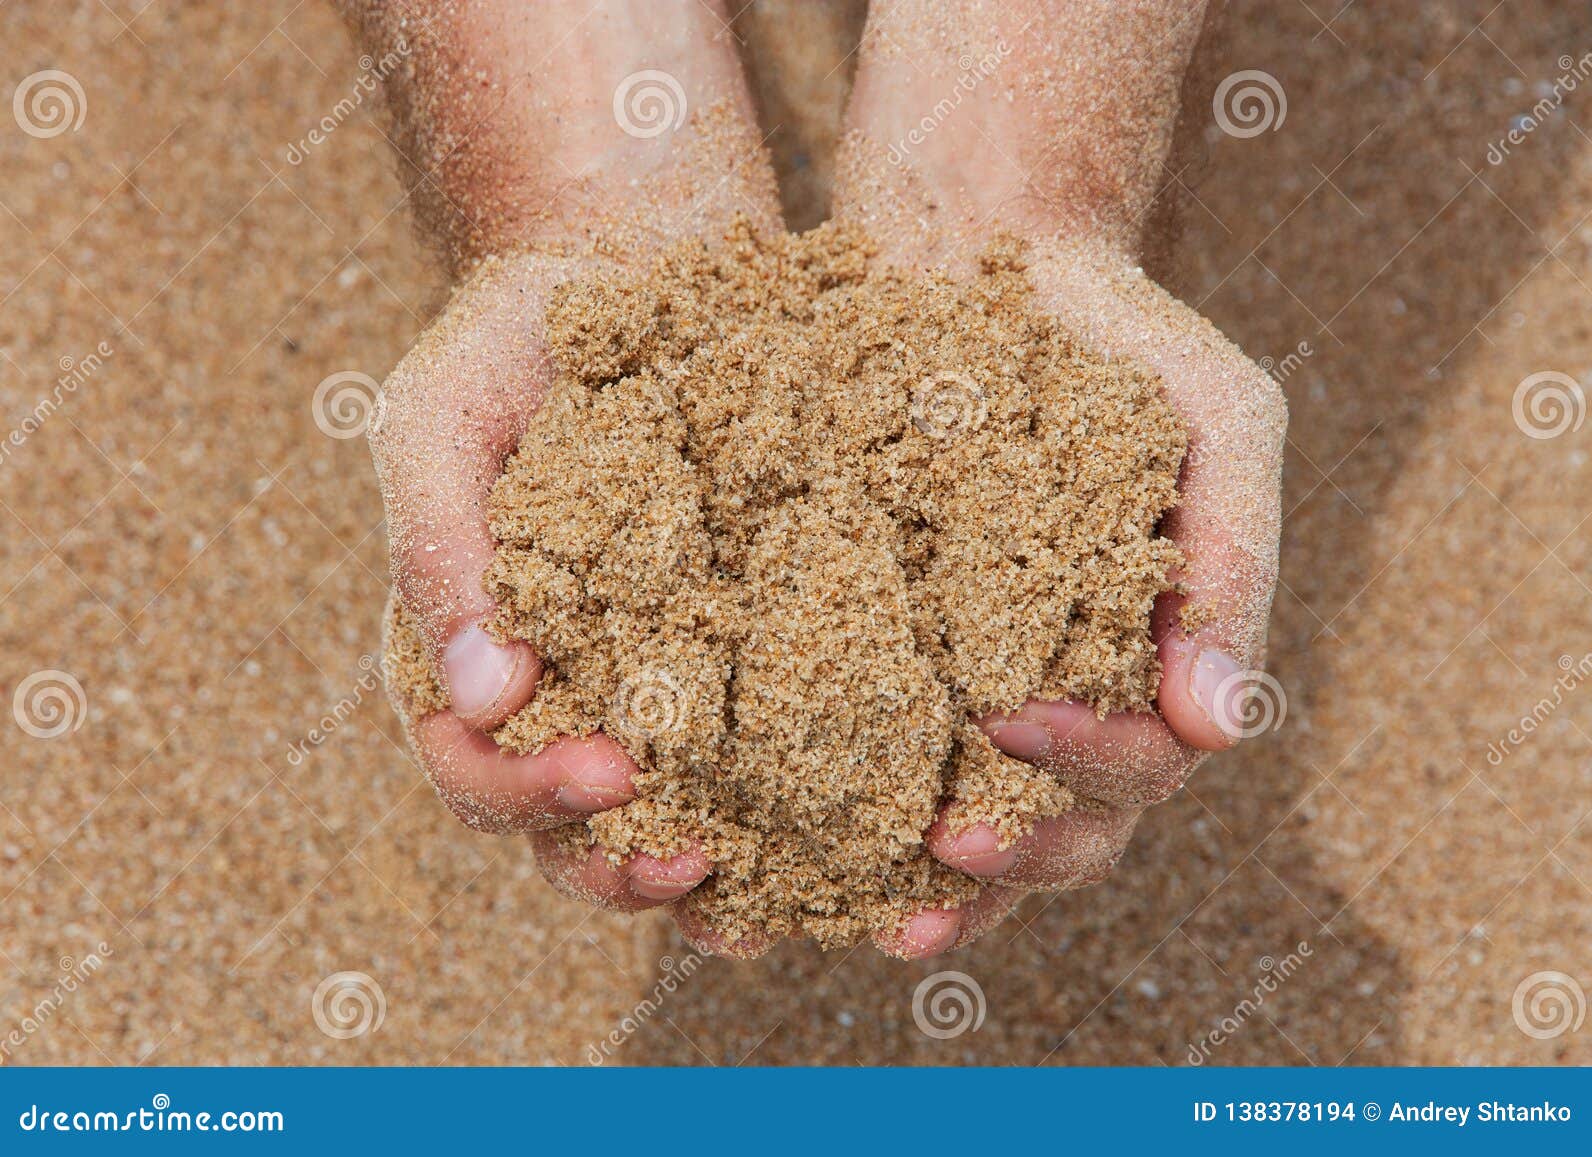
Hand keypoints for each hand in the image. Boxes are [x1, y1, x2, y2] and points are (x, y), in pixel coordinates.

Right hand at [355, 0, 782, 946]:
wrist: (622, 267)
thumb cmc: (507, 344)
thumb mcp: (437, 427)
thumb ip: (436, 554)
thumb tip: (484, 699)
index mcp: (472, 653)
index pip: (472, 764)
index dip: (525, 793)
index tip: (606, 774)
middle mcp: (560, 687)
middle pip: (568, 825)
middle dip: (622, 865)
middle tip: (693, 866)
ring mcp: (650, 675)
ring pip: (664, 810)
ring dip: (708, 865)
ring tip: (770, 883)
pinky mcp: (740, 645)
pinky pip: (757, 741)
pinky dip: (792, 799)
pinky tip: (851, 822)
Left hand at [830, 0, 1287, 957]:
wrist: (976, 259)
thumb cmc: (1115, 335)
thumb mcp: (1217, 416)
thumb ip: (1234, 559)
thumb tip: (1220, 729)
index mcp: (1148, 662)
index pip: (1141, 764)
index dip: (1087, 773)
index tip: (1013, 723)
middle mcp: (1062, 700)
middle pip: (1059, 835)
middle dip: (1010, 860)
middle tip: (942, 855)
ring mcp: (969, 693)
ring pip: (965, 833)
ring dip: (922, 886)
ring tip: (866, 910)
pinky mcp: (876, 661)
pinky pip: (863, 766)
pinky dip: (834, 827)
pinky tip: (772, 848)